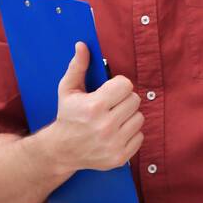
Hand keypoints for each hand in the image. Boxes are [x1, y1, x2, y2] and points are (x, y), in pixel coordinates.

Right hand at [43, 41, 142, 172]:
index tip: (109, 91)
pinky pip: (140, 136)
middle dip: (124, 100)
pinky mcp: (120, 157)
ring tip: (113, 119)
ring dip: (128, 116)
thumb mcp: (68, 90)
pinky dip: (131, 133)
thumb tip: (82, 45)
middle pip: (134, 100)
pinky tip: (116, 133)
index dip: (118, 85)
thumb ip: (78, 66)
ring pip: (140, 118)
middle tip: (111, 105)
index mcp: (94, 107)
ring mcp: (113, 144)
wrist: (62, 151)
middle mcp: (105, 126)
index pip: (126, 85)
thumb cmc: (67, 116)